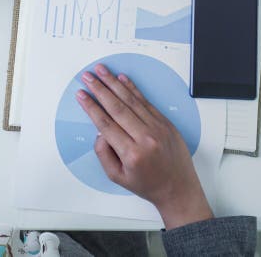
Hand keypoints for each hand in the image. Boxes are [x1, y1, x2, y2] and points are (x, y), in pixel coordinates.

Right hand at [76, 64, 213, 229]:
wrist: (179, 188)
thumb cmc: (148, 184)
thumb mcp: (117, 177)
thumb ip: (103, 154)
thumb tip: (99, 132)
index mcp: (131, 153)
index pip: (105, 124)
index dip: (91, 107)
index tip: (81, 95)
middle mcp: (145, 138)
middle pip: (117, 107)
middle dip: (99, 89)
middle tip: (87, 77)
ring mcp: (157, 128)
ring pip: (131, 100)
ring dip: (114, 83)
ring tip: (101, 71)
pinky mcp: (165, 122)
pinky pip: (146, 101)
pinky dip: (133, 88)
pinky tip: (122, 79)